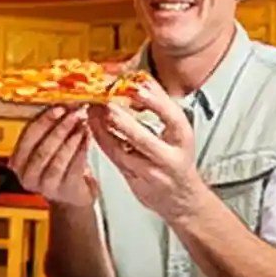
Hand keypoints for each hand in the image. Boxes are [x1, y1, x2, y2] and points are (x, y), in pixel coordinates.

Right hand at [9, 106, 96, 205]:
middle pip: (43, 148)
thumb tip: (63, 103)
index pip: (28, 137)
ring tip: (83, 124)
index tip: (59, 107)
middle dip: (61, 128)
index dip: (44, 121)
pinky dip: (82, 149)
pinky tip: (88, 137)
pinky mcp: (65, 190)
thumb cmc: (60, 169)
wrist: (72, 196)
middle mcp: (28, 176)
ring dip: (72, 138)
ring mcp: (45, 186)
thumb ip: (49, 129)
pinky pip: (75, 166)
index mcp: (18, 161)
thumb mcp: (48, 148)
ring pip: (58, 158)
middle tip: (75, 113)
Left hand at [87, 77, 202, 221]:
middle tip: (105, 102)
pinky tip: (93, 124)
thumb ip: (161, 106)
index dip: (154, 101)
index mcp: (182, 138)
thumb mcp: (178, 131)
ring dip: (103, 128)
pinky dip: (101, 138)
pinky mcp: (133, 179)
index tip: (137, 88)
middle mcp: (168, 156)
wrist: (181, 197)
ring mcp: (149, 171)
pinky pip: (113, 156)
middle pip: (142, 137)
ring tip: (93, 109)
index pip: (171, 116)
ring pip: (121, 149)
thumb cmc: (178, 158)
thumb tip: (141, 79)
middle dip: (120, 119)